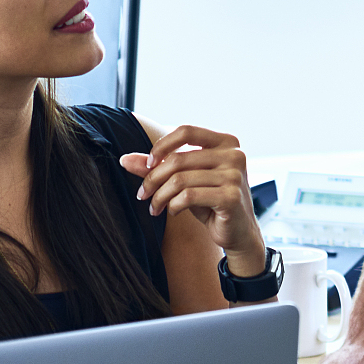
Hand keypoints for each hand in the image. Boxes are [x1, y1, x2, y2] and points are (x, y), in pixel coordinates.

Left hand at [119, 124, 263, 269]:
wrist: (238, 232)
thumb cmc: (211, 202)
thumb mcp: (186, 180)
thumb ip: (159, 167)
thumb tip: (125, 159)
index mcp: (226, 142)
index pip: (186, 131)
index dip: (162, 146)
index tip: (148, 165)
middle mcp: (234, 155)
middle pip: (179, 159)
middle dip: (153, 178)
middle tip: (142, 195)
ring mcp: (235, 175)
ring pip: (180, 179)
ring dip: (160, 196)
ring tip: (154, 207)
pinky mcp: (231, 196)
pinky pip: (189, 196)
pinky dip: (173, 205)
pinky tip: (173, 211)